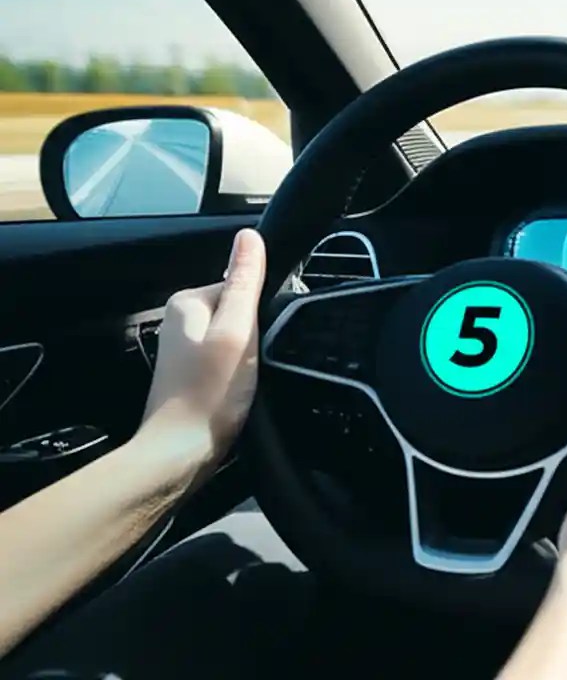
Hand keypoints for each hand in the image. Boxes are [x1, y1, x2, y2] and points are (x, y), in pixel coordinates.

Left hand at [137, 229, 266, 465]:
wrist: (181, 453)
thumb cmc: (211, 392)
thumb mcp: (236, 330)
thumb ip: (244, 282)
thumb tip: (249, 235)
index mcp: (188, 301)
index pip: (241, 286)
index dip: (262, 310)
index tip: (265, 338)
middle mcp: (180, 320)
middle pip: (238, 312)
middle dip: (255, 335)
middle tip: (258, 362)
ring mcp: (182, 350)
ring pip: (234, 339)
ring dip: (248, 357)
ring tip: (248, 381)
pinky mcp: (190, 375)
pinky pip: (226, 361)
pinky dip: (237, 374)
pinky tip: (239, 394)